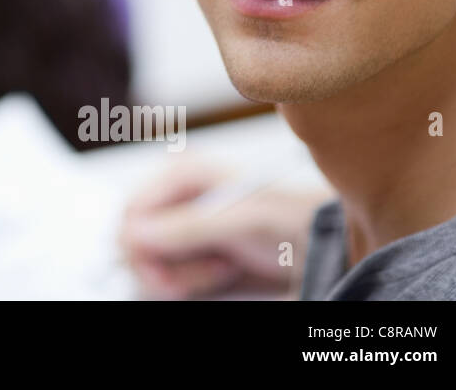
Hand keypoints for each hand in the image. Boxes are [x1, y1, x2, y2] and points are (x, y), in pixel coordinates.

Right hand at [118, 158, 329, 298]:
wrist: (324, 246)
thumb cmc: (292, 221)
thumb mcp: (244, 220)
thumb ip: (188, 226)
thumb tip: (134, 233)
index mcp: (181, 175)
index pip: (131, 212)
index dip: (141, 245)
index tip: (165, 270)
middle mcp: (175, 198)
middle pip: (133, 239)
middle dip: (164, 264)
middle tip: (209, 271)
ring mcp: (182, 227)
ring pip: (148, 261)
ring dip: (183, 275)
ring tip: (224, 268)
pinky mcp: (191, 252)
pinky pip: (167, 274)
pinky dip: (191, 282)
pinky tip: (223, 272)